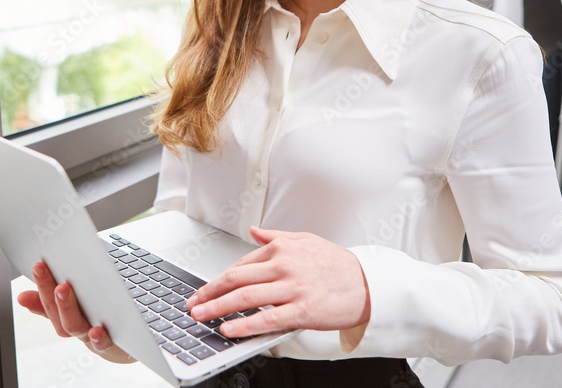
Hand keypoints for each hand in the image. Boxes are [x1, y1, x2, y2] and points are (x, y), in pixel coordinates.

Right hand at [16, 261, 134, 363]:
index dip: (41, 284)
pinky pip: (101, 344)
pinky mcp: (107, 342)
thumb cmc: (89, 318)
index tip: (38, 266)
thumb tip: (21, 297)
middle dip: (52, 296)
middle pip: (58, 314)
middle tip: (54, 279)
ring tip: (64, 291)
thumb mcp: (66, 309)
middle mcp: (73, 325)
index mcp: (62, 315)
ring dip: (68, 309)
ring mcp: (88, 334)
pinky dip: (98, 339)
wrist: (117, 343)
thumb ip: (46, 303)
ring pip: (74, 326)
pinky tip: (97, 330)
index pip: (47, 300)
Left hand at [185, 226, 369, 338]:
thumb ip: (276, 237)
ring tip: (201, 316)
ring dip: (218, 308)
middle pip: (236, 279)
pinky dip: (244, 324)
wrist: (369, 284)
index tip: (204, 290)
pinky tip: (229, 329)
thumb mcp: (306, 240)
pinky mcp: (302, 310)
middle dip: (209, 293)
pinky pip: (266, 318)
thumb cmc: (337, 265)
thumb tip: (254, 232)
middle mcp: (283, 266)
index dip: (218, 279)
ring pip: (245, 297)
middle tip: (192, 304)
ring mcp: (292, 288)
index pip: (240, 264)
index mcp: (281, 249)